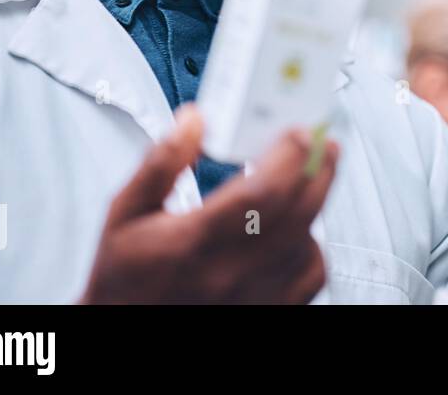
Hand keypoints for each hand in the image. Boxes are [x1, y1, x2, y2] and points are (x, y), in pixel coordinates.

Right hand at [79, 104, 338, 303]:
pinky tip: (298, 227)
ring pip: (308, 242)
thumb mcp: (126, 213)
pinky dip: (313, 244)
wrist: (125, 327)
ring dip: (314, 205)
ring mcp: (254, 296)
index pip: (258, 194)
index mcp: (192, 243)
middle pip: (296, 214)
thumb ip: (161, 163)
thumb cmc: (127, 277)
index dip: (288, 158)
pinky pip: (312, 274)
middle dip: (317, 171)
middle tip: (323, 144)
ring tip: (308, 179)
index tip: (297, 132)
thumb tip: (194, 120)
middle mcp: (229, 274)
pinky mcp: (271, 309)